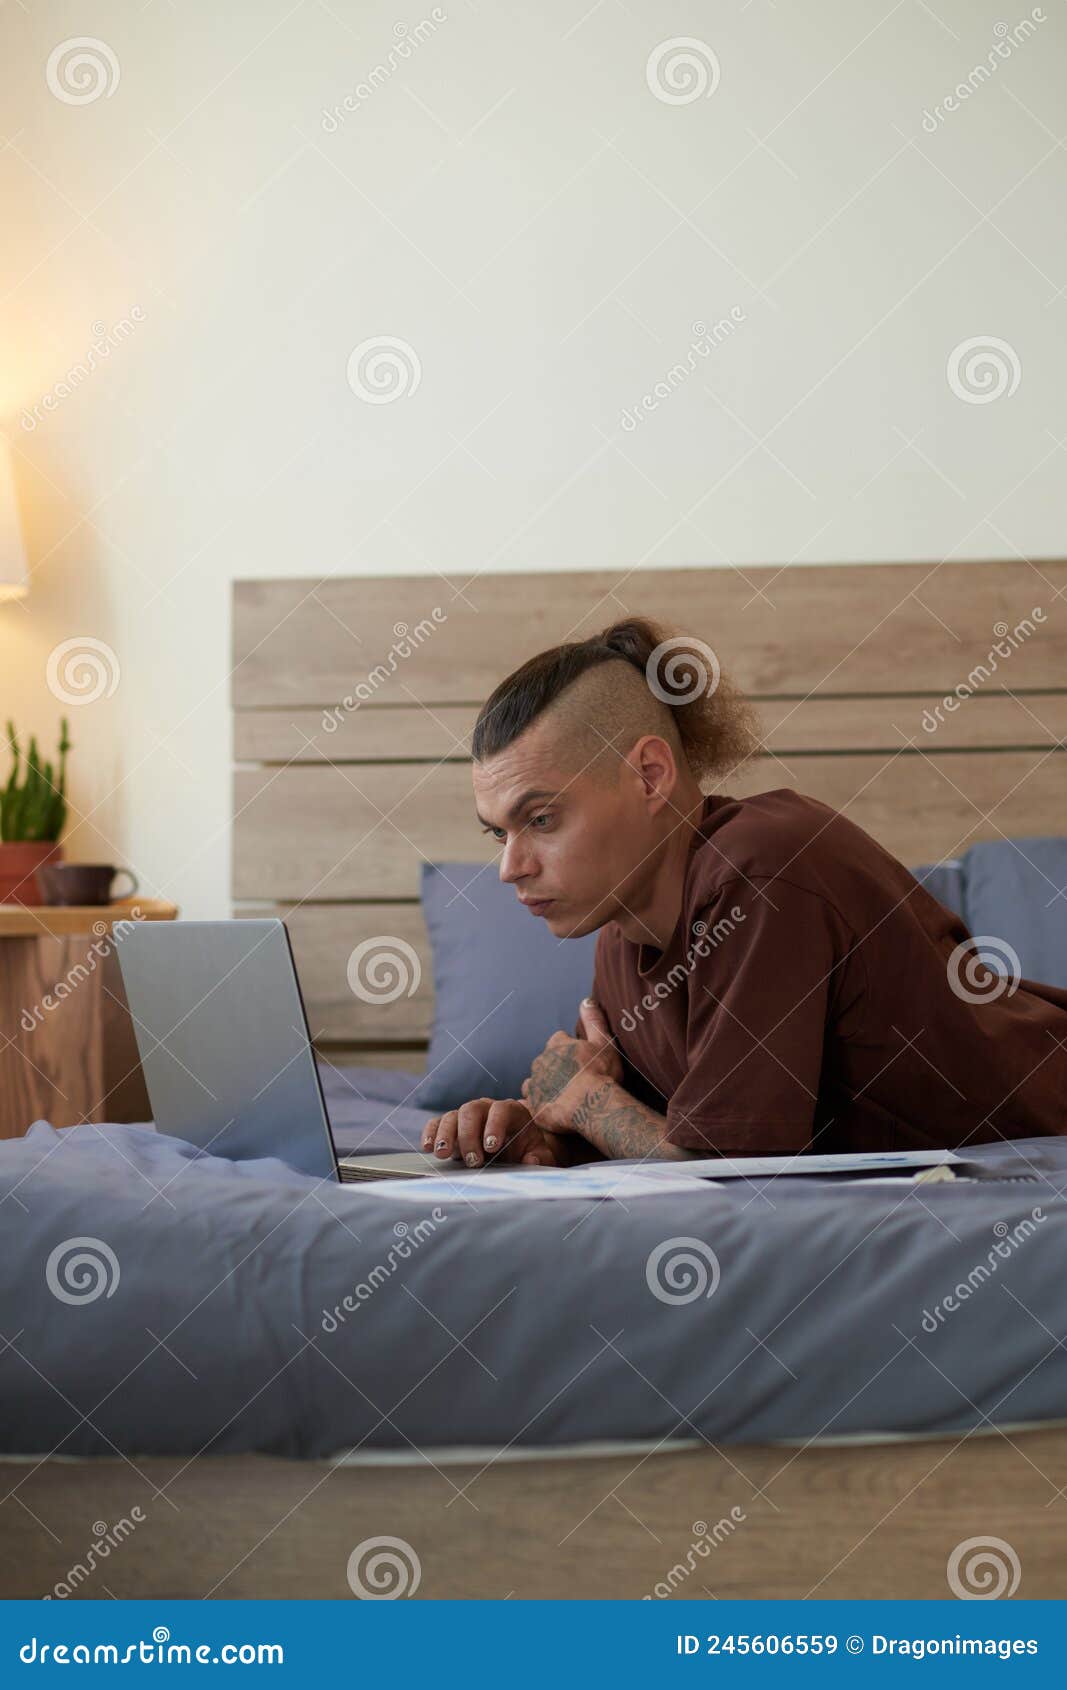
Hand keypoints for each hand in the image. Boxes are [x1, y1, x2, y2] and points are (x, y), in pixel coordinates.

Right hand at [421, 1097, 564, 1167]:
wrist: (514, 1147)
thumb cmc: (527, 1148)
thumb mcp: (539, 1153)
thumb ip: (540, 1157)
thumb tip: (532, 1161)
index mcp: (511, 1111)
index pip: (501, 1110)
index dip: (495, 1126)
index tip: (491, 1147)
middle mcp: (486, 1108)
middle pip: (472, 1111)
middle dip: (469, 1135)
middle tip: (472, 1161)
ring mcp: (467, 1116)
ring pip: (453, 1115)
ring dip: (446, 1134)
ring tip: (443, 1154)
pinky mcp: (452, 1126)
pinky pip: (437, 1123)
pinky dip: (431, 1133)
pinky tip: (427, 1147)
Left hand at [521, 999, 623, 1132]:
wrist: (593, 1103)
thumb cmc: (602, 1072)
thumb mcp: (603, 1041)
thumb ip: (593, 1020)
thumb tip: (586, 1000)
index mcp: (556, 1044)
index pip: (558, 1041)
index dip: (569, 1052)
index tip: (580, 1062)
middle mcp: (541, 1062)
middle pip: (545, 1062)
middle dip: (555, 1069)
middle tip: (573, 1081)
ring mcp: (535, 1084)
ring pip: (533, 1083)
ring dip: (543, 1087)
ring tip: (560, 1096)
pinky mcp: (534, 1106)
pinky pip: (531, 1105)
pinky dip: (538, 1106)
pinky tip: (550, 1110)